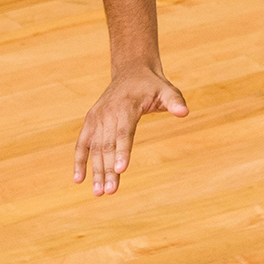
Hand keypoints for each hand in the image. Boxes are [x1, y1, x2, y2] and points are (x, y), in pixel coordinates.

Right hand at [73, 67, 188, 194]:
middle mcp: (107, 112)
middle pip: (107, 144)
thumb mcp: (167, 90)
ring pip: (94, 148)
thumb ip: (175, 101)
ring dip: (95, 170)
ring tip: (99, 193)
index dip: (122, 151)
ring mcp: (96, 117)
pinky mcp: (90, 121)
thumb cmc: (152, 85)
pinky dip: (79, 161)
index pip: (124, 132)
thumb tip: (184, 112)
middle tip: (110, 191)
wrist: (131, 71)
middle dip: (108, 169)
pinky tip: (78, 180)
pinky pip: (82, 143)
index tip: (120, 170)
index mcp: (126, 106)